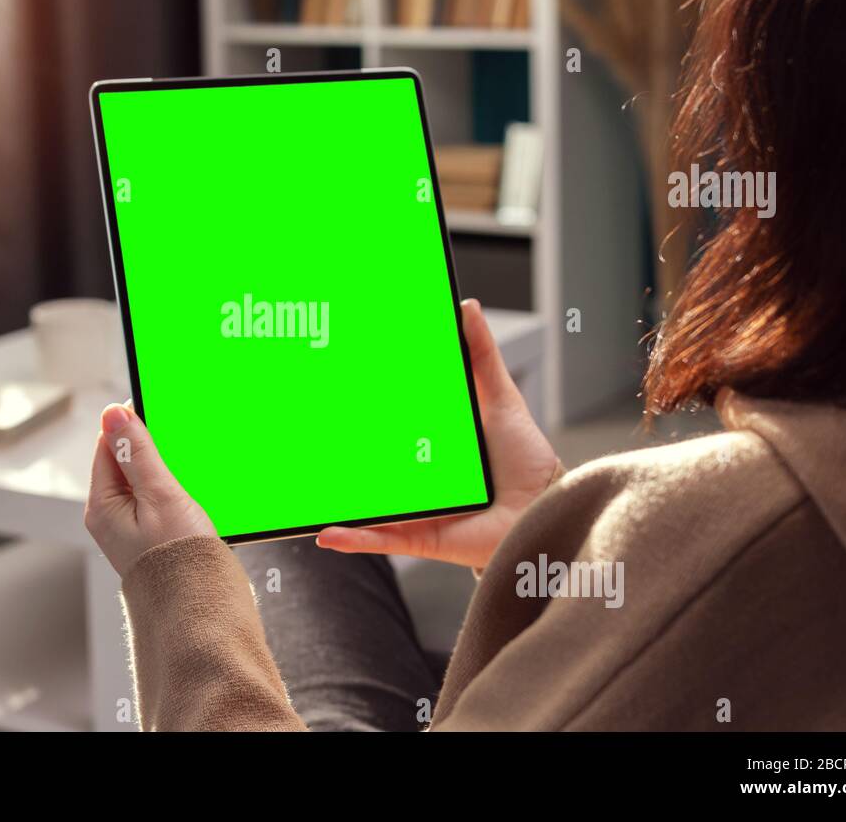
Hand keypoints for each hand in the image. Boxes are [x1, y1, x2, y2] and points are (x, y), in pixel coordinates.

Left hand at [84, 402, 216, 575]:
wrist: (202, 609)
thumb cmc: (180, 558)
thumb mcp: (160, 494)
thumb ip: (137, 452)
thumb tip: (113, 413)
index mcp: (102, 505)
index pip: (107, 444)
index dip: (131, 424)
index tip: (158, 410)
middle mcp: (110, 516)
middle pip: (124, 461)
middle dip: (150, 448)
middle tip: (179, 446)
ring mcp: (129, 527)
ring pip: (143, 479)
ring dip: (165, 469)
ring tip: (188, 476)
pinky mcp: (151, 535)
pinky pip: (156, 498)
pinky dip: (172, 489)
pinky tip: (191, 493)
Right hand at [316, 299, 559, 569]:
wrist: (544, 506)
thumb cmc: (527, 460)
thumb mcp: (500, 398)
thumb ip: (480, 355)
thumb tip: (467, 306)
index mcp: (431, 446)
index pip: (389, 428)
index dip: (360, 415)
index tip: (329, 395)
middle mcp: (418, 478)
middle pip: (370, 469)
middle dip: (335, 461)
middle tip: (301, 440)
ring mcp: (417, 509)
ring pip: (368, 506)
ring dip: (334, 504)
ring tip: (303, 492)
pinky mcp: (422, 537)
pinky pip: (382, 539)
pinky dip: (353, 538)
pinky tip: (325, 534)